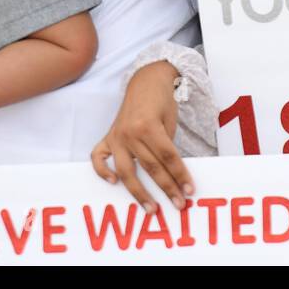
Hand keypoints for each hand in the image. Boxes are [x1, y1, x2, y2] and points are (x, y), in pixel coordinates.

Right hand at [90, 60, 193, 212]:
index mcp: (149, 126)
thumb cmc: (162, 100)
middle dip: (167, 187)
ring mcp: (117, 136)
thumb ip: (167, 146)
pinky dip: (102, 171)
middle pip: (151, 167)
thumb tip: (173, 174)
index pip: (168, 157)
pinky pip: (98, 156)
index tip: (189, 191)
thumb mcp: (170, 121)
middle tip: (178, 204)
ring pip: (127, 170)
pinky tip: (113, 182)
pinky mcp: (108, 136)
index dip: (180, 175)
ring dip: (139, 192)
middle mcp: (130, 133)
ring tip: (151, 208)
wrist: (146, 80)